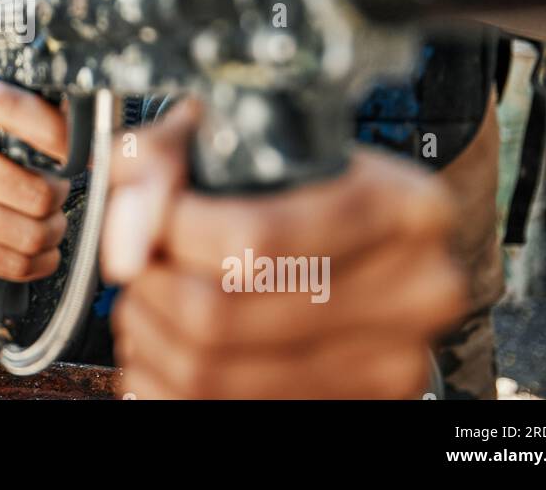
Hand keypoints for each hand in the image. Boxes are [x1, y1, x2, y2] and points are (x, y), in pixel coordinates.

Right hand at [0, 79, 70, 288]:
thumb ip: (15, 109)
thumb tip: (80, 120)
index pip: (8, 107)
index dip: (56, 131)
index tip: (80, 150)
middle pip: (32, 189)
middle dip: (61, 197)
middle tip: (60, 193)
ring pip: (28, 231)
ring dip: (53, 232)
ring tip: (51, 222)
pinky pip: (9, 261)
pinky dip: (38, 261)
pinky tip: (41, 250)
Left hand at [102, 103, 466, 398]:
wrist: (356, 248)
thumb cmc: (293, 187)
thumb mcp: (233, 135)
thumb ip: (163, 160)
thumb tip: (129, 238)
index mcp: (403, 209)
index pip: (253, 240)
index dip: (170, 230)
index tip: (146, 217)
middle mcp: (416, 292)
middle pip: (220, 315)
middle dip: (151, 286)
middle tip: (142, 264)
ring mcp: (389, 365)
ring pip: (208, 373)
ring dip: (151, 335)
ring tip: (152, 302)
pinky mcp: (355, 408)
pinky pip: (211, 410)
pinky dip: (164, 378)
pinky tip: (172, 343)